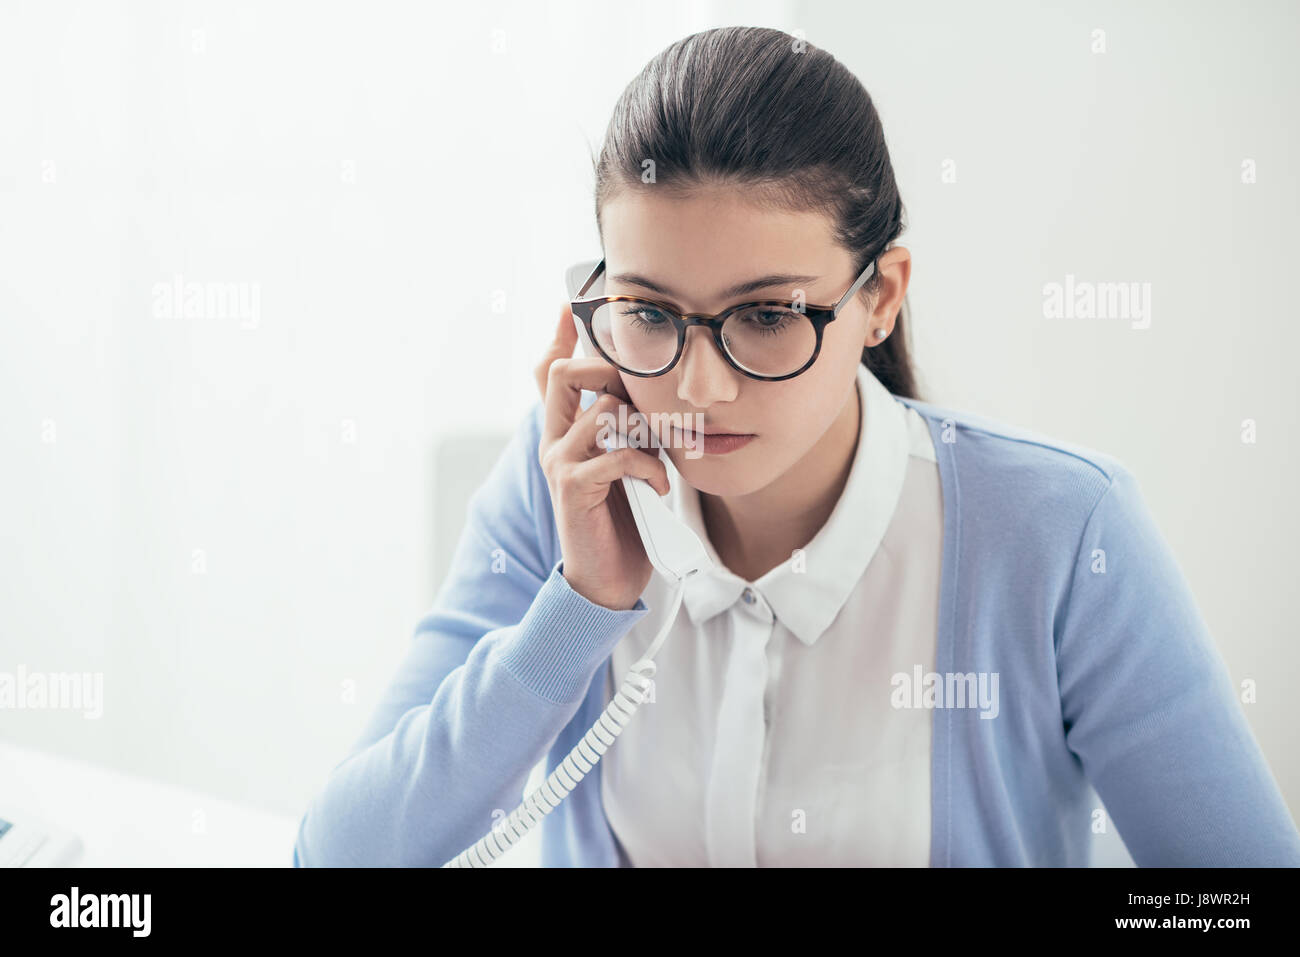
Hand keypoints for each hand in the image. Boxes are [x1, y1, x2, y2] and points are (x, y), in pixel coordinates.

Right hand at [536, 309, 667, 610]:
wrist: (606, 580)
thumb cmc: (619, 520)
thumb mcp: (620, 463)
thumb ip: (621, 429)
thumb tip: (643, 391)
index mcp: (564, 431)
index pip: (551, 371)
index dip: (561, 336)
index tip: (570, 305)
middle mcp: (554, 441)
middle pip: (566, 374)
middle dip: (610, 371)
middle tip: (641, 393)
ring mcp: (560, 463)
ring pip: (603, 411)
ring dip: (645, 429)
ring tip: (661, 455)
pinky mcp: (573, 489)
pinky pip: (615, 454)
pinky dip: (648, 466)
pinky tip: (659, 484)